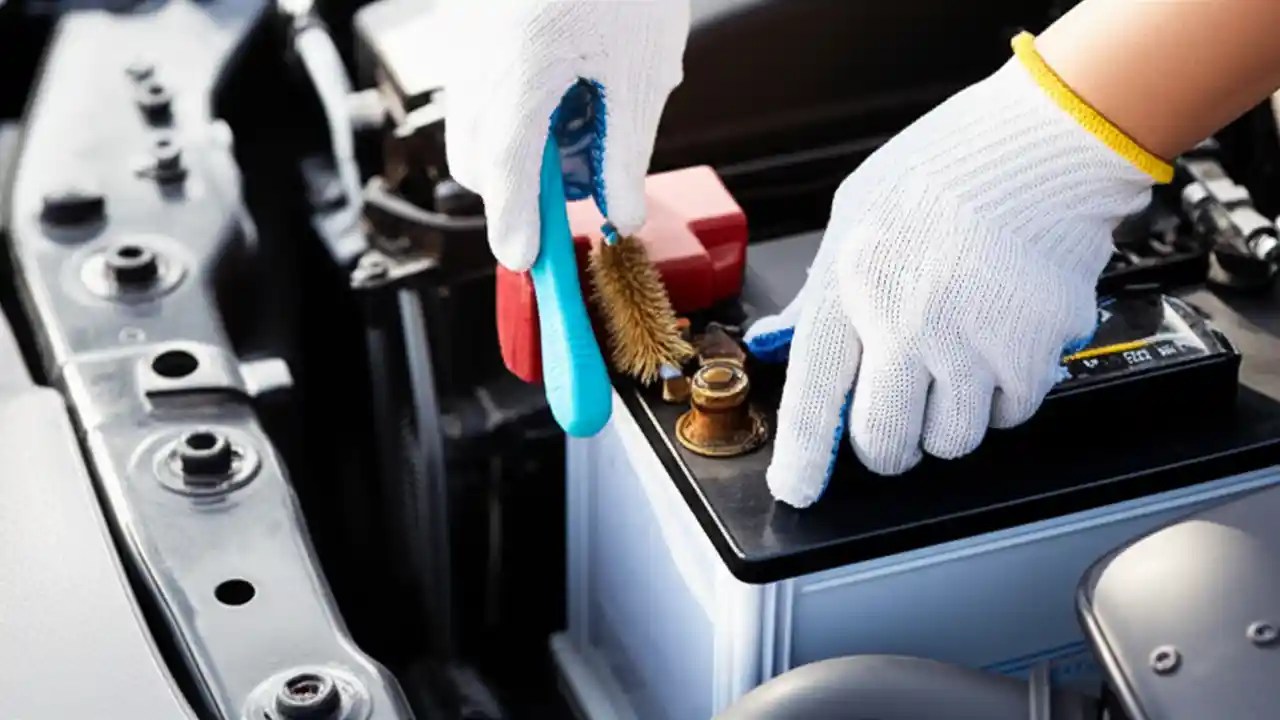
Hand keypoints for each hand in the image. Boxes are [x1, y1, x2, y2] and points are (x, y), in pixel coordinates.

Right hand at [440, 0, 690, 270]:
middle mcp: (480, 58)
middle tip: (583, 177)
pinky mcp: (474, 22)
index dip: (515, 226)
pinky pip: (485, 84)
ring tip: (586, 116)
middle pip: (481, 156)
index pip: (505, 175)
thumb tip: (621, 211)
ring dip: (526, 142)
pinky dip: (519, 103)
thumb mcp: (642, 71)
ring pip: (479, 121)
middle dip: (525, 183)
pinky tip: (569, 79)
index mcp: (521, 73)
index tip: (526, 260)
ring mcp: (469, 37)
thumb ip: (626, 151)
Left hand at [745, 34, 1167, 507]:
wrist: (1044, 143)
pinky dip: (1003, 396)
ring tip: (954, 363)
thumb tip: (777, 339)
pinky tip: (998, 344)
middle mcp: (909, 329)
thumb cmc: (944, 170)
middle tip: (894, 414)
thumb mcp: (854, 218)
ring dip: (948, 419)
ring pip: (953, 440)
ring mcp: (975, 346)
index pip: (815, 401)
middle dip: (886, 444)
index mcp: (852, 292)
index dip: (802, 460)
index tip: (797, 489)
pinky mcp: (1034, 352)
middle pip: (888, 445)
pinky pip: (1011, 413)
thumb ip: (817, 293)